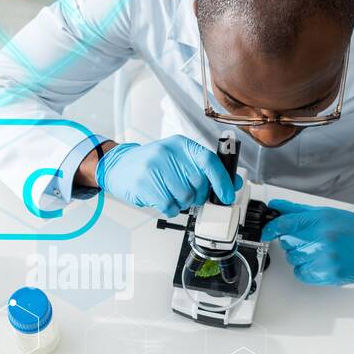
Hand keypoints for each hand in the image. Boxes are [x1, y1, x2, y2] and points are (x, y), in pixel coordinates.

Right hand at [97, 136, 234, 217]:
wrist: (119, 166)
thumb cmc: (153, 164)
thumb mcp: (180, 160)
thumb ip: (207, 170)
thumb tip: (234, 182)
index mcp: (181, 145)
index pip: (209, 161)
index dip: (222, 181)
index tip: (226, 196)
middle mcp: (168, 153)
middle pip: (198, 184)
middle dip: (197, 195)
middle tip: (186, 192)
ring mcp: (155, 168)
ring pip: (185, 198)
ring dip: (182, 203)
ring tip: (170, 193)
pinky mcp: (145, 184)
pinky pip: (170, 206)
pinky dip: (170, 209)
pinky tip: (162, 200)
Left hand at [261, 199, 353, 284]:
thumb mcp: (328, 213)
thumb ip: (299, 211)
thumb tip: (276, 207)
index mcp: (322, 221)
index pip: (286, 224)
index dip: (271, 228)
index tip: (265, 232)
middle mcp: (323, 239)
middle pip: (288, 243)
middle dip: (293, 241)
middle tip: (309, 239)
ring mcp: (327, 258)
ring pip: (293, 260)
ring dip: (300, 256)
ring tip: (317, 251)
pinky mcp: (331, 275)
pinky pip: (303, 274)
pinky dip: (306, 269)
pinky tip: (318, 262)